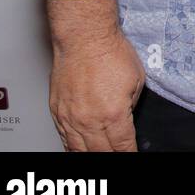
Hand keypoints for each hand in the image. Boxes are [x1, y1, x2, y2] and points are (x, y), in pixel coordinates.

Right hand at [49, 30, 145, 151]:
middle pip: (101, 152)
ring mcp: (70, 118)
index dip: (129, 153)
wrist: (84, 38)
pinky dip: (72, 147)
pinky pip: (64, 138)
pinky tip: (78, 150)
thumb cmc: (110, 52)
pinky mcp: (57, 112)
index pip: (123, 146)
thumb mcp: (137, 80)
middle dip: (111, 156)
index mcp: (113, 114)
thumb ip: (131, 104)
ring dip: (90, 155)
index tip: (131, 154)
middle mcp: (89, 120)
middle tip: (118, 155)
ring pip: (79, 150)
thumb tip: (126, 117)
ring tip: (99, 155)